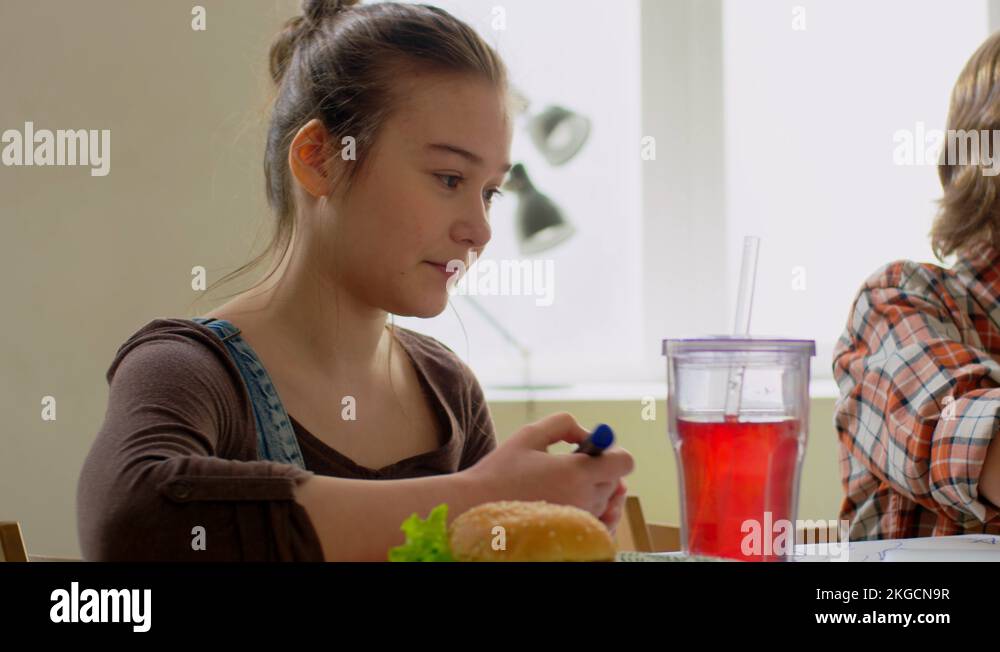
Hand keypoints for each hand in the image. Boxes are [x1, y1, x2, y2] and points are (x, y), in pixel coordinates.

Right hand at [466, 412, 634, 520]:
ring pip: (604, 501)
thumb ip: (564, 424)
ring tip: (560, 485)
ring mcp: (579, 522)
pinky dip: (589, 511)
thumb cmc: (500, 472)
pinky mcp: (572, 537)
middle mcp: (583, 500)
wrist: (475, 508)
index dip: (613, 452)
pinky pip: (597, 523)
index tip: (595, 451)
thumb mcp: (530, 435)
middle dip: (598, 470)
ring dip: (591, 490)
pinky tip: (568, 503)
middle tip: (569, 466)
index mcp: (576, 472)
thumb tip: (588, 433)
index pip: (624, 462)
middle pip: (615, 481)